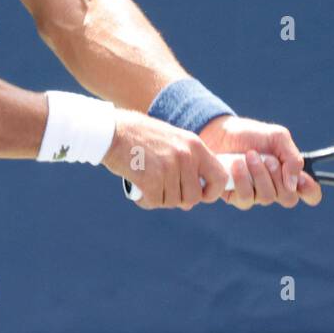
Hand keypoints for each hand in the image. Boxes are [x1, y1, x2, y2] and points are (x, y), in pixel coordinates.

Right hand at [103, 111, 229, 209]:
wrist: (113, 130)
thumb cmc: (141, 136)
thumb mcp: (173, 141)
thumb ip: (188, 163)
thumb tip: (195, 198)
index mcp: (195, 146)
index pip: (220, 177)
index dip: (211, 192)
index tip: (200, 195)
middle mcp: (185, 156)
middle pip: (193, 197)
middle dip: (178, 199)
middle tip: (163, 189)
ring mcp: (169, 168)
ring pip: (172, 202)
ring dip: (159, 198)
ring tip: (147, 183)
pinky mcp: (151, 178)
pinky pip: (154, 202)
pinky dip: (145, 200)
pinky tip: (139, 188)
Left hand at [198, 115, 322, 209]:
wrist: (219, 132)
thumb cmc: (250, 134)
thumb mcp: (277, 137)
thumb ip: (293, 158)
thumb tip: (295, 184)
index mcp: (289, 173)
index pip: (310, 193)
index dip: (311, 191)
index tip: (302, 181)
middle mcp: (275, 187)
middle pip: (289, 199)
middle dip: (278, 176)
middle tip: (268, 159)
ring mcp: (256, 194)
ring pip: (267, 198)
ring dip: (259, 175)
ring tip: (249, 156)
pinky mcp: (236, 197)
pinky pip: (246, 199)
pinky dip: (243, 180)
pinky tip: (236, 165)